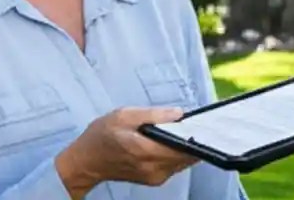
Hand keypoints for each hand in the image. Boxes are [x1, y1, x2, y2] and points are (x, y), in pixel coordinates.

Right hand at [55, 107, 196, 197]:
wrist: (86, 161)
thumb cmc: (102, 135)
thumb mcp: (124, 115)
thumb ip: (153, 114)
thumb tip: (179, 113)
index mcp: (146, 151)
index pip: (182, 147)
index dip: (197, 135)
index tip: (206, 122)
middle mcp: (153, 168)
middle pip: (187, 156)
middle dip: (195, 139)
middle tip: (202, 122)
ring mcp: (155, 177)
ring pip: (183, 162)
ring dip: (188, 146)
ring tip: (190, 129)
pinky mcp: (155, 179)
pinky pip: (176, 166)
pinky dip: (180, 153)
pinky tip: (177, 140)